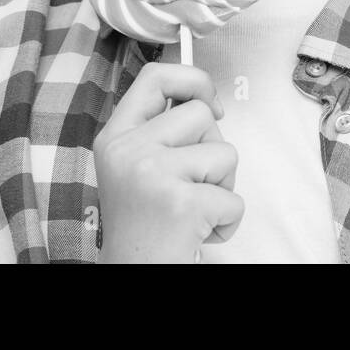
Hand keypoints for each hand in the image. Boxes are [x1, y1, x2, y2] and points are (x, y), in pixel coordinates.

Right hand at [93, 61, 242, 262]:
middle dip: (211, 148)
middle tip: (192, 183)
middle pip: (200, 114)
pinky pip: (234, 199)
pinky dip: (227, 221)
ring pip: (225, 152)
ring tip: (194, 208)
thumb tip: (206, 100)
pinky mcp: (181, 204)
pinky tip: (200, 231)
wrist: (134, 272)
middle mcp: (129, 150)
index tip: (210, 103)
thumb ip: (159, 130)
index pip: (155, 77)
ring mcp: (153, 174)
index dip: (192, 80)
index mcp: (115, 137)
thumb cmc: (142, 225)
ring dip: (222, 185)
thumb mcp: (133, 165)